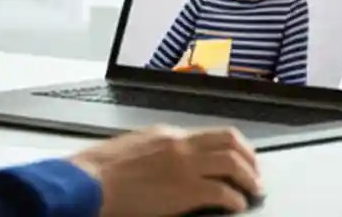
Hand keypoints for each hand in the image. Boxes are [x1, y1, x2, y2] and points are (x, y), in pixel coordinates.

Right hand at [71, 126, 262, 215]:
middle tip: (255, 173)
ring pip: (232, 162)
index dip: (231, 147)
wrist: (86, 184)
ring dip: (248, 177)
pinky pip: (222, 192)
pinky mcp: (184, 191)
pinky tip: (237, 206)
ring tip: (254, 190)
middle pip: (229, 140)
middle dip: (249, 156)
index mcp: (166, 134)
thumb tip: (171, 164)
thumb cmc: (98, 173)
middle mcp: (180, 144)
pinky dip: (235, 199)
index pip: (210, 135)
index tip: (239, 159)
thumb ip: (156, 152)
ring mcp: (184, 166)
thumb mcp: (132, 150)